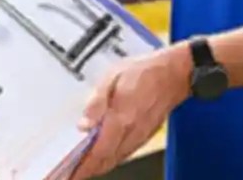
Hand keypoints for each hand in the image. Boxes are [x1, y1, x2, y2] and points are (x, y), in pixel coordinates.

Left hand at [71, 45, 191, 178]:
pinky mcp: (144, 136)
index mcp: (121, 118)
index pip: (98, 150)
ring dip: (97, 167)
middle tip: (69, 173)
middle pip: (105, 160)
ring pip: (115, 160)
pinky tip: (100, 159)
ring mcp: (139, 136)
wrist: (174, 74)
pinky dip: (109, 160)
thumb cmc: (143, 72)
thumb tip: (84, 124)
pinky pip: (124, 154)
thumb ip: (97, 102)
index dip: (82, 164)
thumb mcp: (112, 77)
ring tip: (79, 169)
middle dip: (86, 170)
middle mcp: (131, 133)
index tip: (68, 171)